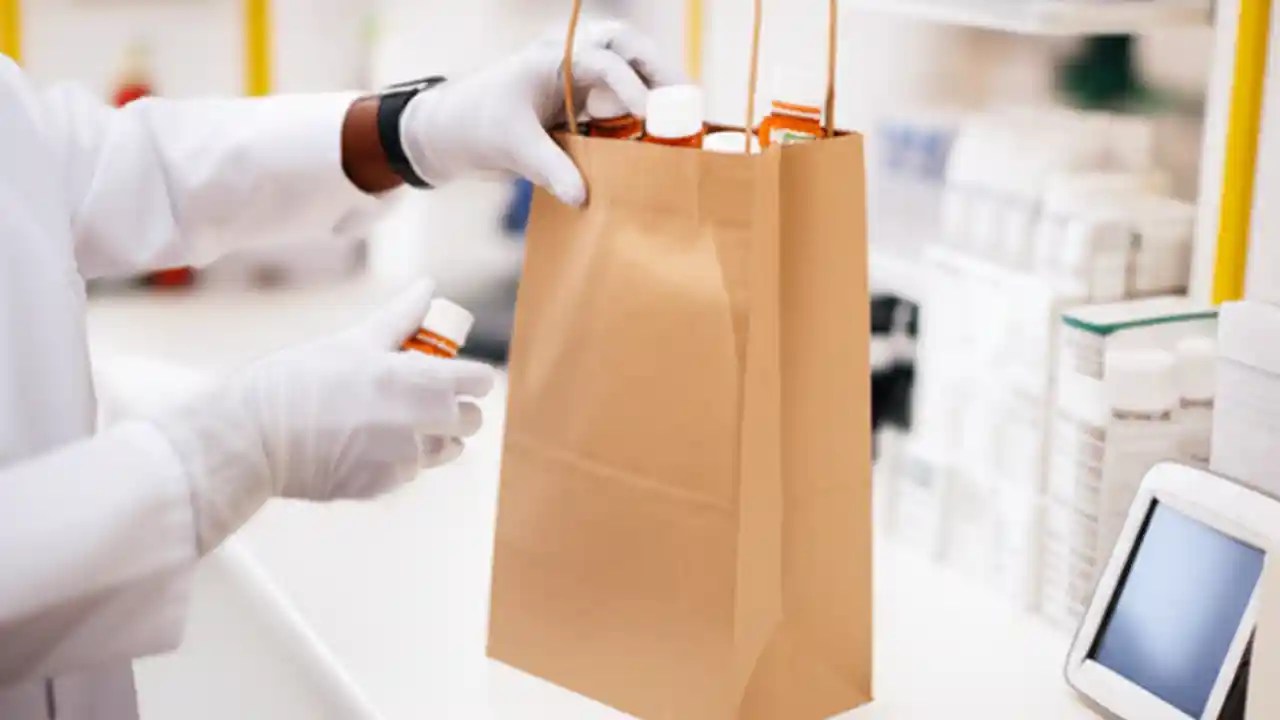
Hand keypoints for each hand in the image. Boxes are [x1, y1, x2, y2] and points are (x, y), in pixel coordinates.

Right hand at [156, 280, 494, 552]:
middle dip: (455, 406)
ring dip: (432, 435)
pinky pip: (409, 471)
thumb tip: (428, 288)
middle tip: (421, 394)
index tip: (452, 371)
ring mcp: (404, 461)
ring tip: (390, 419)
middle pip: (472, 420)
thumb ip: (401, 318)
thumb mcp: (353, 341)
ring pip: (444, 449)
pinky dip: (397, 458)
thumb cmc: (298, 381)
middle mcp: (421, 424)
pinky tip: (361, 443)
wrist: (251, 440)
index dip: (470, 375)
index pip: (481, 382)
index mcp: (420, 381)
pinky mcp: (383, 488)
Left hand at [400, 21, 682, 205]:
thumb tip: (583, 198)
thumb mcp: (513, 147)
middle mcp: (571, 58)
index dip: (629, 85)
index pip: (603, 61)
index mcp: (553, 58)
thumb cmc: (478, 125)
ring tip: (685, 107)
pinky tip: (662, 130)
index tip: (647, 114)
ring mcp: (578, 75)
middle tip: (686, 99)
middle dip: (658, 67)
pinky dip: (644, 103)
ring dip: (657, 78)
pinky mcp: (583, 98)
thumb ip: (550, 169)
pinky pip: (621, 90)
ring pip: (628, 59)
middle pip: (626, 45)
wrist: (454, 129)